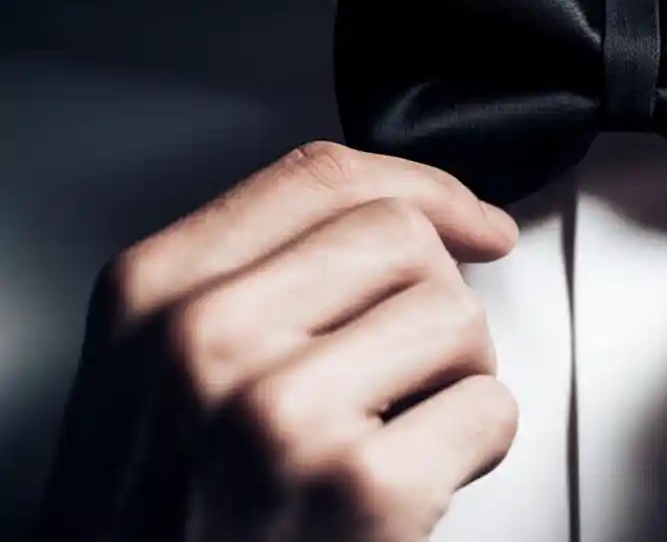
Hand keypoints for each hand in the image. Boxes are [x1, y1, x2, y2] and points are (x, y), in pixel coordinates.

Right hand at [36, 142, 519, 541]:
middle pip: (403, 238)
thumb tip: (409, 217)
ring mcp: (285, 412)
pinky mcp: (364, 487)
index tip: (471, 222)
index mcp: (156, 293)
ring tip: (400, 428)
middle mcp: (209, 339)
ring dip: (459, 375)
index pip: (321, 179)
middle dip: (436, 298)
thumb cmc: (162, 512)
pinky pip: (490, 410)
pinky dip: (478, 445)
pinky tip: (418, 477)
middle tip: (410, 365)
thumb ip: (249, 276)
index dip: (422, 188)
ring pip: (457, 317)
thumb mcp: (158, 366)